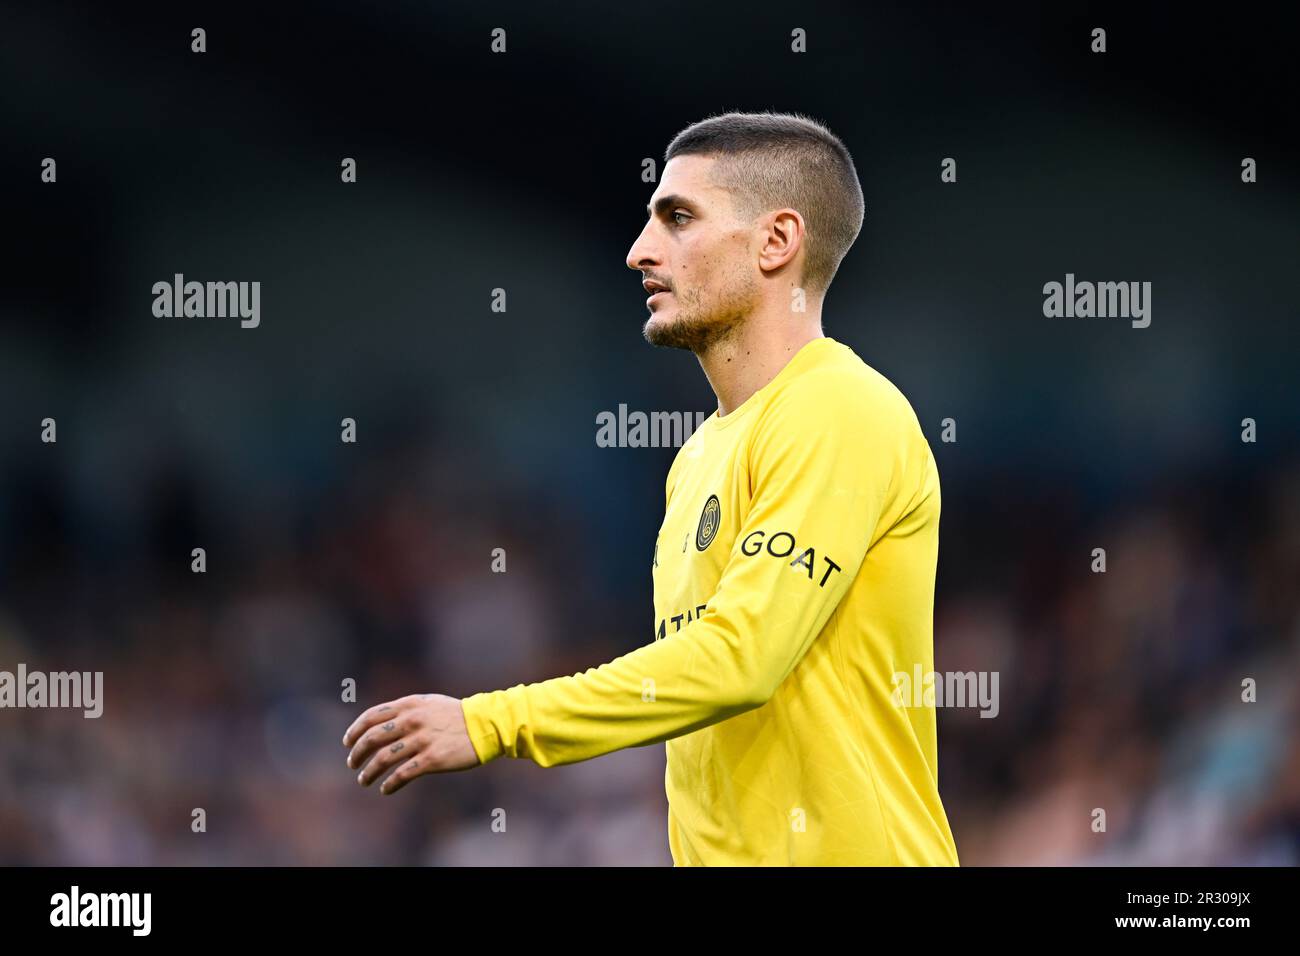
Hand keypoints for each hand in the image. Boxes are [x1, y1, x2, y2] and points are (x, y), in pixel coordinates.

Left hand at [343, 693, 480, 794]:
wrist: (486, 724)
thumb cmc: (456, 715)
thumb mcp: (428, 703)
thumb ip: (405, 710)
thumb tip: (379, 723)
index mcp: (409, 705)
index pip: (371, 717)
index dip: (355, 731)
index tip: (347, 743)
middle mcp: (412, 721)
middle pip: (372, 738)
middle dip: (357, 753)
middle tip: (353, 764)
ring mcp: (422, 740)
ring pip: (383, 759)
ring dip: (369, 772)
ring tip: (364, 780)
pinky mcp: (432, 759)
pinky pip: (402, 774)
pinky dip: (390, 784)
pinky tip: (386, 789)